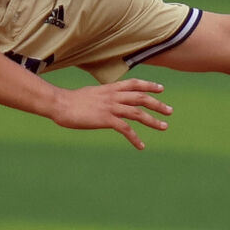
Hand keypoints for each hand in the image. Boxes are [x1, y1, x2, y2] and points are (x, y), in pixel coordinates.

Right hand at [47, 78, 172, 149]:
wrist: (60, 104)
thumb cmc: (72, 100)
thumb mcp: (91, 93)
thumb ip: (102, 95)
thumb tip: (106, 98)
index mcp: (110, 88)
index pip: (134, 84)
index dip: (149, 85)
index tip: (161, 89)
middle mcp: (113, 96)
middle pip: (141, 98)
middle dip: (157, 104)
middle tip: (169, 111)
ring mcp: (110, 107)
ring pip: (138, 113)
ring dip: (153, 120)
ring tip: (164, 127)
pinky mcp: (106, 119)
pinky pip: (126, 129)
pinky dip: (135, 138)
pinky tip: (141, 146)